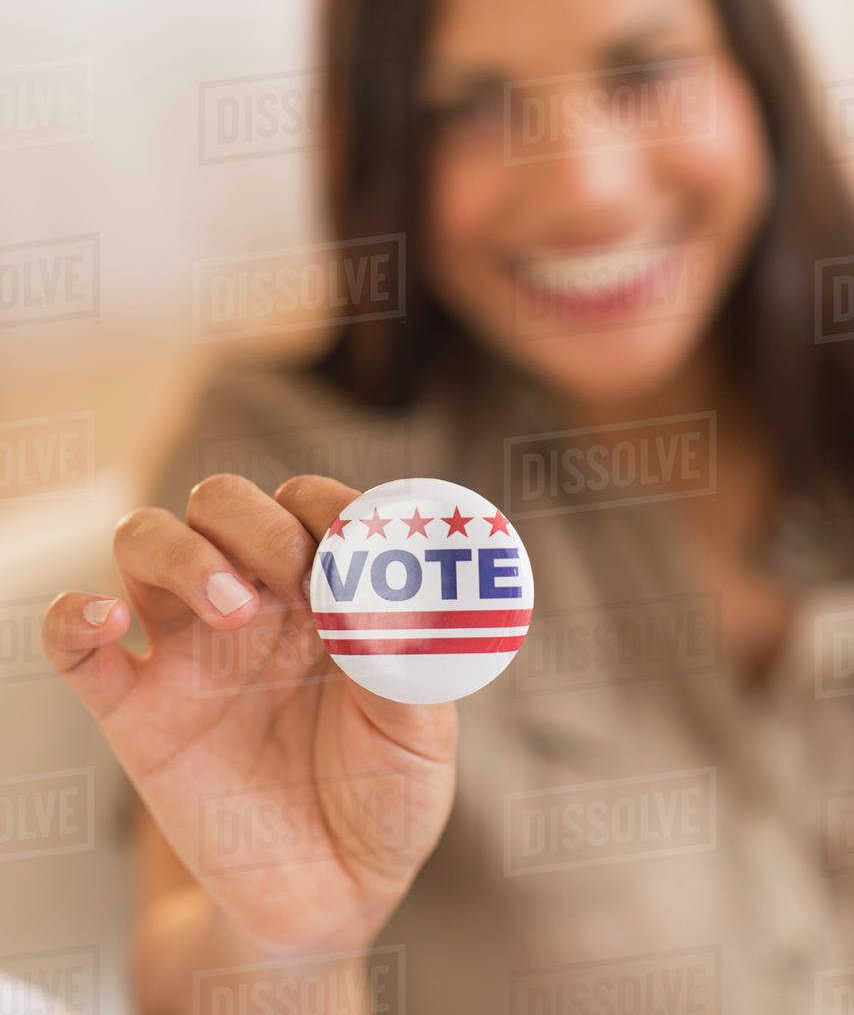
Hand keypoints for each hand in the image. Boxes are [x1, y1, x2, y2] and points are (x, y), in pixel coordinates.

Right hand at [42, 474, 457, 953]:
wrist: (329, 898)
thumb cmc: (385, 800)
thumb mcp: (421, 734)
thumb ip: (409, 661)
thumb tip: (386, 595)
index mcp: (324, 594)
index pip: (307, 503)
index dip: (327, 507)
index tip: (352, 554)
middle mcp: (253, 605)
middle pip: (222, 504)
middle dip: (255, 522)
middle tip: (295, 581)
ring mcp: (188, 651)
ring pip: (145, 541)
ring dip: (182, 551)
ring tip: (230, 609)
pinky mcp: (135, 710)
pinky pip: (74, 643)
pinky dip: (73, 616)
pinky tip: (109, 623)